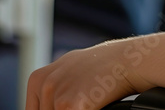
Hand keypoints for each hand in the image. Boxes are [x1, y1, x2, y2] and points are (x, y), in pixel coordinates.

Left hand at [27, 40, 148, 109]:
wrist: (127, 60)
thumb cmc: (102, 67)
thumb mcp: (68, 71)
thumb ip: (52, 88)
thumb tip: (45, 105)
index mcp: (38, 78)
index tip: (67, 106)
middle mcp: (43, 85)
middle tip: (82, 103)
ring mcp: (56, 95)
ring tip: (90, 101)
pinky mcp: (70, 106)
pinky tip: (96, 104)